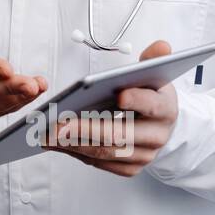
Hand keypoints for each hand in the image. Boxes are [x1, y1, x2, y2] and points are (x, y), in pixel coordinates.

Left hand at [42, 40, 177, 175]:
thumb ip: (154, 59)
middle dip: (87, 130)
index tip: (118, 94)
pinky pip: (100, 163)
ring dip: (75, 143)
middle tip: (59, 123)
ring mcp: (143, 155)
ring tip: (49, 133)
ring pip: (107, 152)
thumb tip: (161, 46)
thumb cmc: (149, 96)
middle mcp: (157, 136)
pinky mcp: (129, 168)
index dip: (137, 100)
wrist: (159, 124)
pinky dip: (76, 152)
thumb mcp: (153, 74)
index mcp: (165, 109)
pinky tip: (56, 142)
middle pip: (121, 135)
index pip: (153, 105)